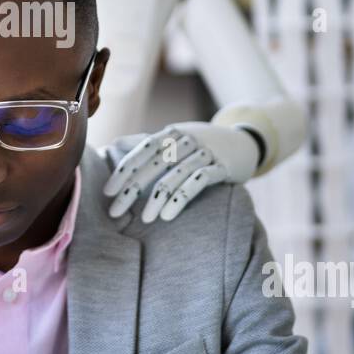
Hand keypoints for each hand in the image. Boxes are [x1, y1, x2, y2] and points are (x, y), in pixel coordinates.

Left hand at [102, 122, 260, 222]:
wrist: (245, 143)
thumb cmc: (202, 144)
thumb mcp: (176, 139)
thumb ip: (147, 143)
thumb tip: (115, 143)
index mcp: (171, 134)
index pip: (143, 150)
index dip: (124, 170)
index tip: (107, 192)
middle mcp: (187, 140)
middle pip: (155, 164)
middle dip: (133, 189)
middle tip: (115, 211)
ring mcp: (206, 152)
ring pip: (176, 175)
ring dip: (157, 198)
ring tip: (145, 219)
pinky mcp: (222, 167)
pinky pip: (199, 181)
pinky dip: (181, 198)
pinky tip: (168, 215)